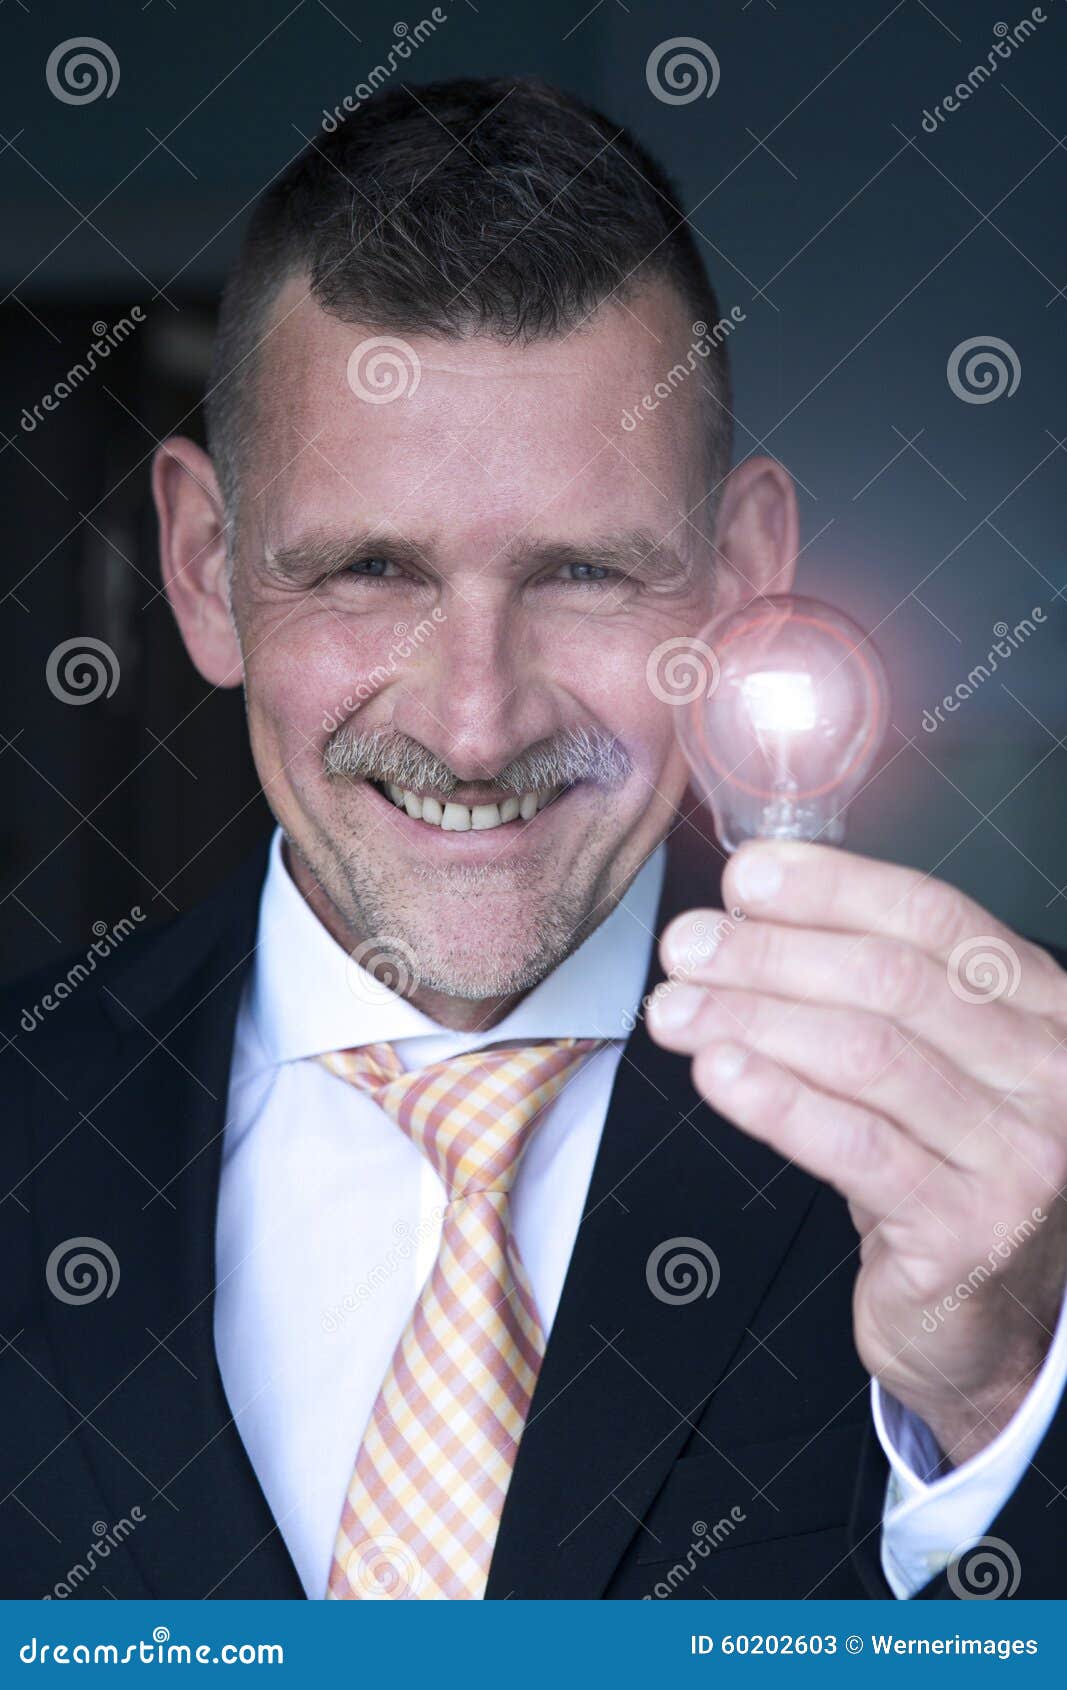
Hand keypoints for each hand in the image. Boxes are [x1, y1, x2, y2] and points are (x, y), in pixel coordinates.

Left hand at [647, 840, 1066, 1467]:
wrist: (992, 1316)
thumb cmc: (947, 1167)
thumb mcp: (936, 1064)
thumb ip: (875, 988)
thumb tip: (752, 906)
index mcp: (1043, 1007)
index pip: (934, 919)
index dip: (831, 888)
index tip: (744, 878)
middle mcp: (1048, 1072)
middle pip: (892, 982)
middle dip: (771, 953)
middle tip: (686, 946)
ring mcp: (1018, 1154)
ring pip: (867, 1054)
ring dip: (752, 1018)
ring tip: (675, 1008)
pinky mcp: (968, 1227)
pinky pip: (853, 1145)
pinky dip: (775, 1100)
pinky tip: (716, 1073)